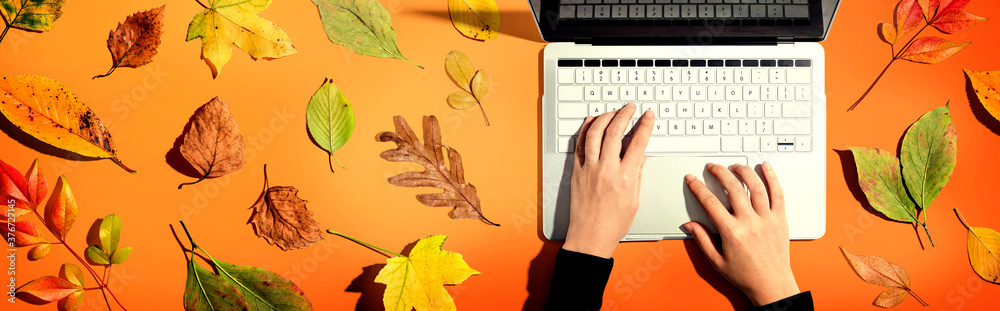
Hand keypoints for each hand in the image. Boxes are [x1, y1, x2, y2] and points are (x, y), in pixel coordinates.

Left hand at [563, 103, 653, 258]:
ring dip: (604, 118)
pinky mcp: (576, 172)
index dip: (645, 126)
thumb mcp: (634, 200)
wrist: (589, 238)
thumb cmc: (612, 224)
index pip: (637, 143)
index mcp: (625, 177)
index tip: (648, 116)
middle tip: (630, 107)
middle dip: (624, 114)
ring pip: (595, 134)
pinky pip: (579, 145)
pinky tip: (590, 122)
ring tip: (612, 112)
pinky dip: (585, 130)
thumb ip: (638, 175)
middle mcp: (606, 170)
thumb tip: (640, 156)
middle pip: (615, 132)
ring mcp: (589, 169)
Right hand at [684, 162, 799, 305]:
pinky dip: (772, 177)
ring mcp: (767, 219)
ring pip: (755, 186)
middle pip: (733, 188)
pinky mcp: (780, 219)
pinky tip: (765, 166)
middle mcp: (750, 223)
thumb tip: (690, 224)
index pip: (710, 202)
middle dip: (719, 172)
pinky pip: (778, 193)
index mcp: (732, 232)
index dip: (698, 188)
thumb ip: (702, 239)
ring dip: (743, 171)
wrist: (771, 284)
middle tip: (712, 167)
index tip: (692, 180)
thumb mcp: (716, 261)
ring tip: (734, 166)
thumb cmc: (745, 275)